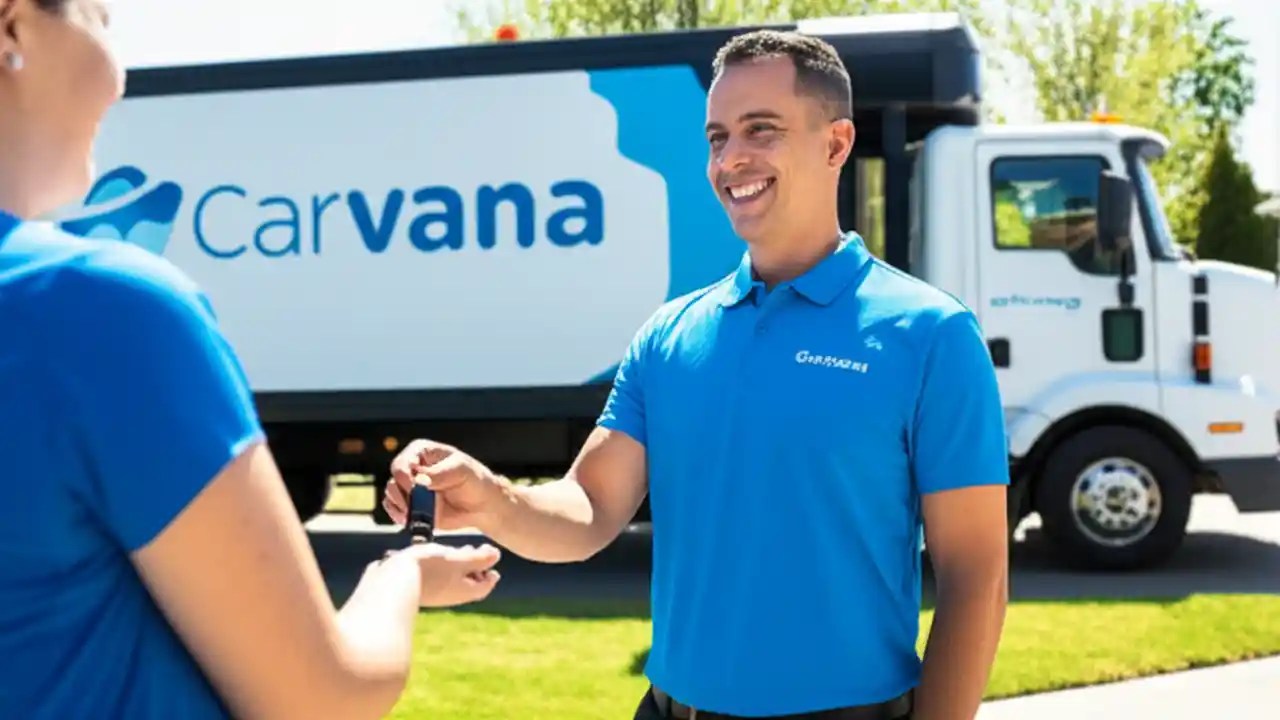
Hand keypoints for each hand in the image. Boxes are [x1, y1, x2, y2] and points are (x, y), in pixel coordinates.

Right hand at [373, 540, 501, 607]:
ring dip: (450, 563)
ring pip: (448, 578)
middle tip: (470, 548)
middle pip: (468, 581)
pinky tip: (425, 553)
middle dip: (471, 563)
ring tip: (447, 549)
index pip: (486, 584)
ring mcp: (433, 593)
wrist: (390, 584)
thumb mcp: (459, 560)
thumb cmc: (428, 570)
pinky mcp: (415, 587)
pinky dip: (432, 565)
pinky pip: (430, 576)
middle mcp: (451, 595)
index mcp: (466, 591)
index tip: (486, 551)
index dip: (489, 567)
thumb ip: (478, 558)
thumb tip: (496, 556)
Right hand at [384, 439, 507, 532]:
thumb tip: (420, 481)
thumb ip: (441, 473)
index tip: (416, 489)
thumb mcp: (462, 470)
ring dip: (404, 507)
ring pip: (391, 497)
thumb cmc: (474, 480)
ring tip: (424, 512)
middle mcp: (411, 468)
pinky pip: (395, 511)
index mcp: (421, 451)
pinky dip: (402, 517)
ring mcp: (409, 488)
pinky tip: (415, 519)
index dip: (405, 477)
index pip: (402, 463)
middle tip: (420, 505)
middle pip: (393, 481)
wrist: (482, 505)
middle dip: (404, 496)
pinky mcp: (410, 506)